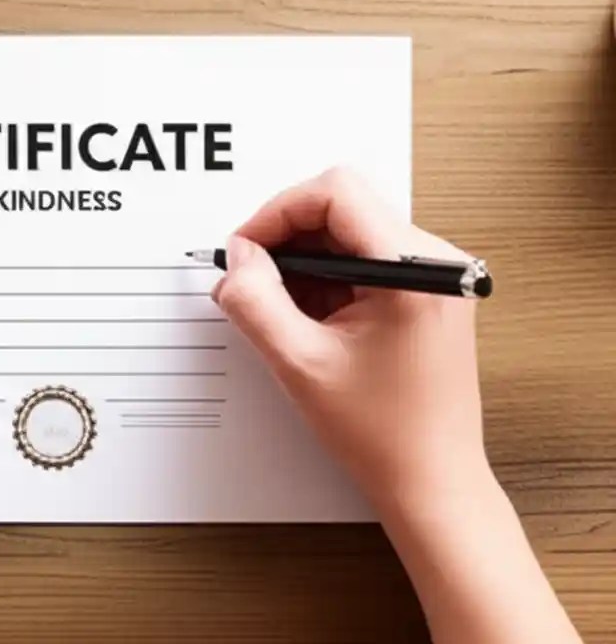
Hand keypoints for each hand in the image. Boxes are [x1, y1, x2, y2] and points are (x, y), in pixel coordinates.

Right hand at [211, 167, 486, 511]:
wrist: (431, 478)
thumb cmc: (384, 433)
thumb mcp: (300, 363)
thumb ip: (257, 302)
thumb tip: (238, 258)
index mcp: (414, 270)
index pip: (336, 193)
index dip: (277, 212)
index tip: (246, 249)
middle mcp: (433, 261)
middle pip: (341, 206)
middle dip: (285, 238)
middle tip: (250, 281)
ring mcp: (431, 275)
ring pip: (347, 232)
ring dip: (301, 262)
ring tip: (279, 312)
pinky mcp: (423, 291)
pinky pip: (360, 259)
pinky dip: (322, 279)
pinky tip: (306, 320)